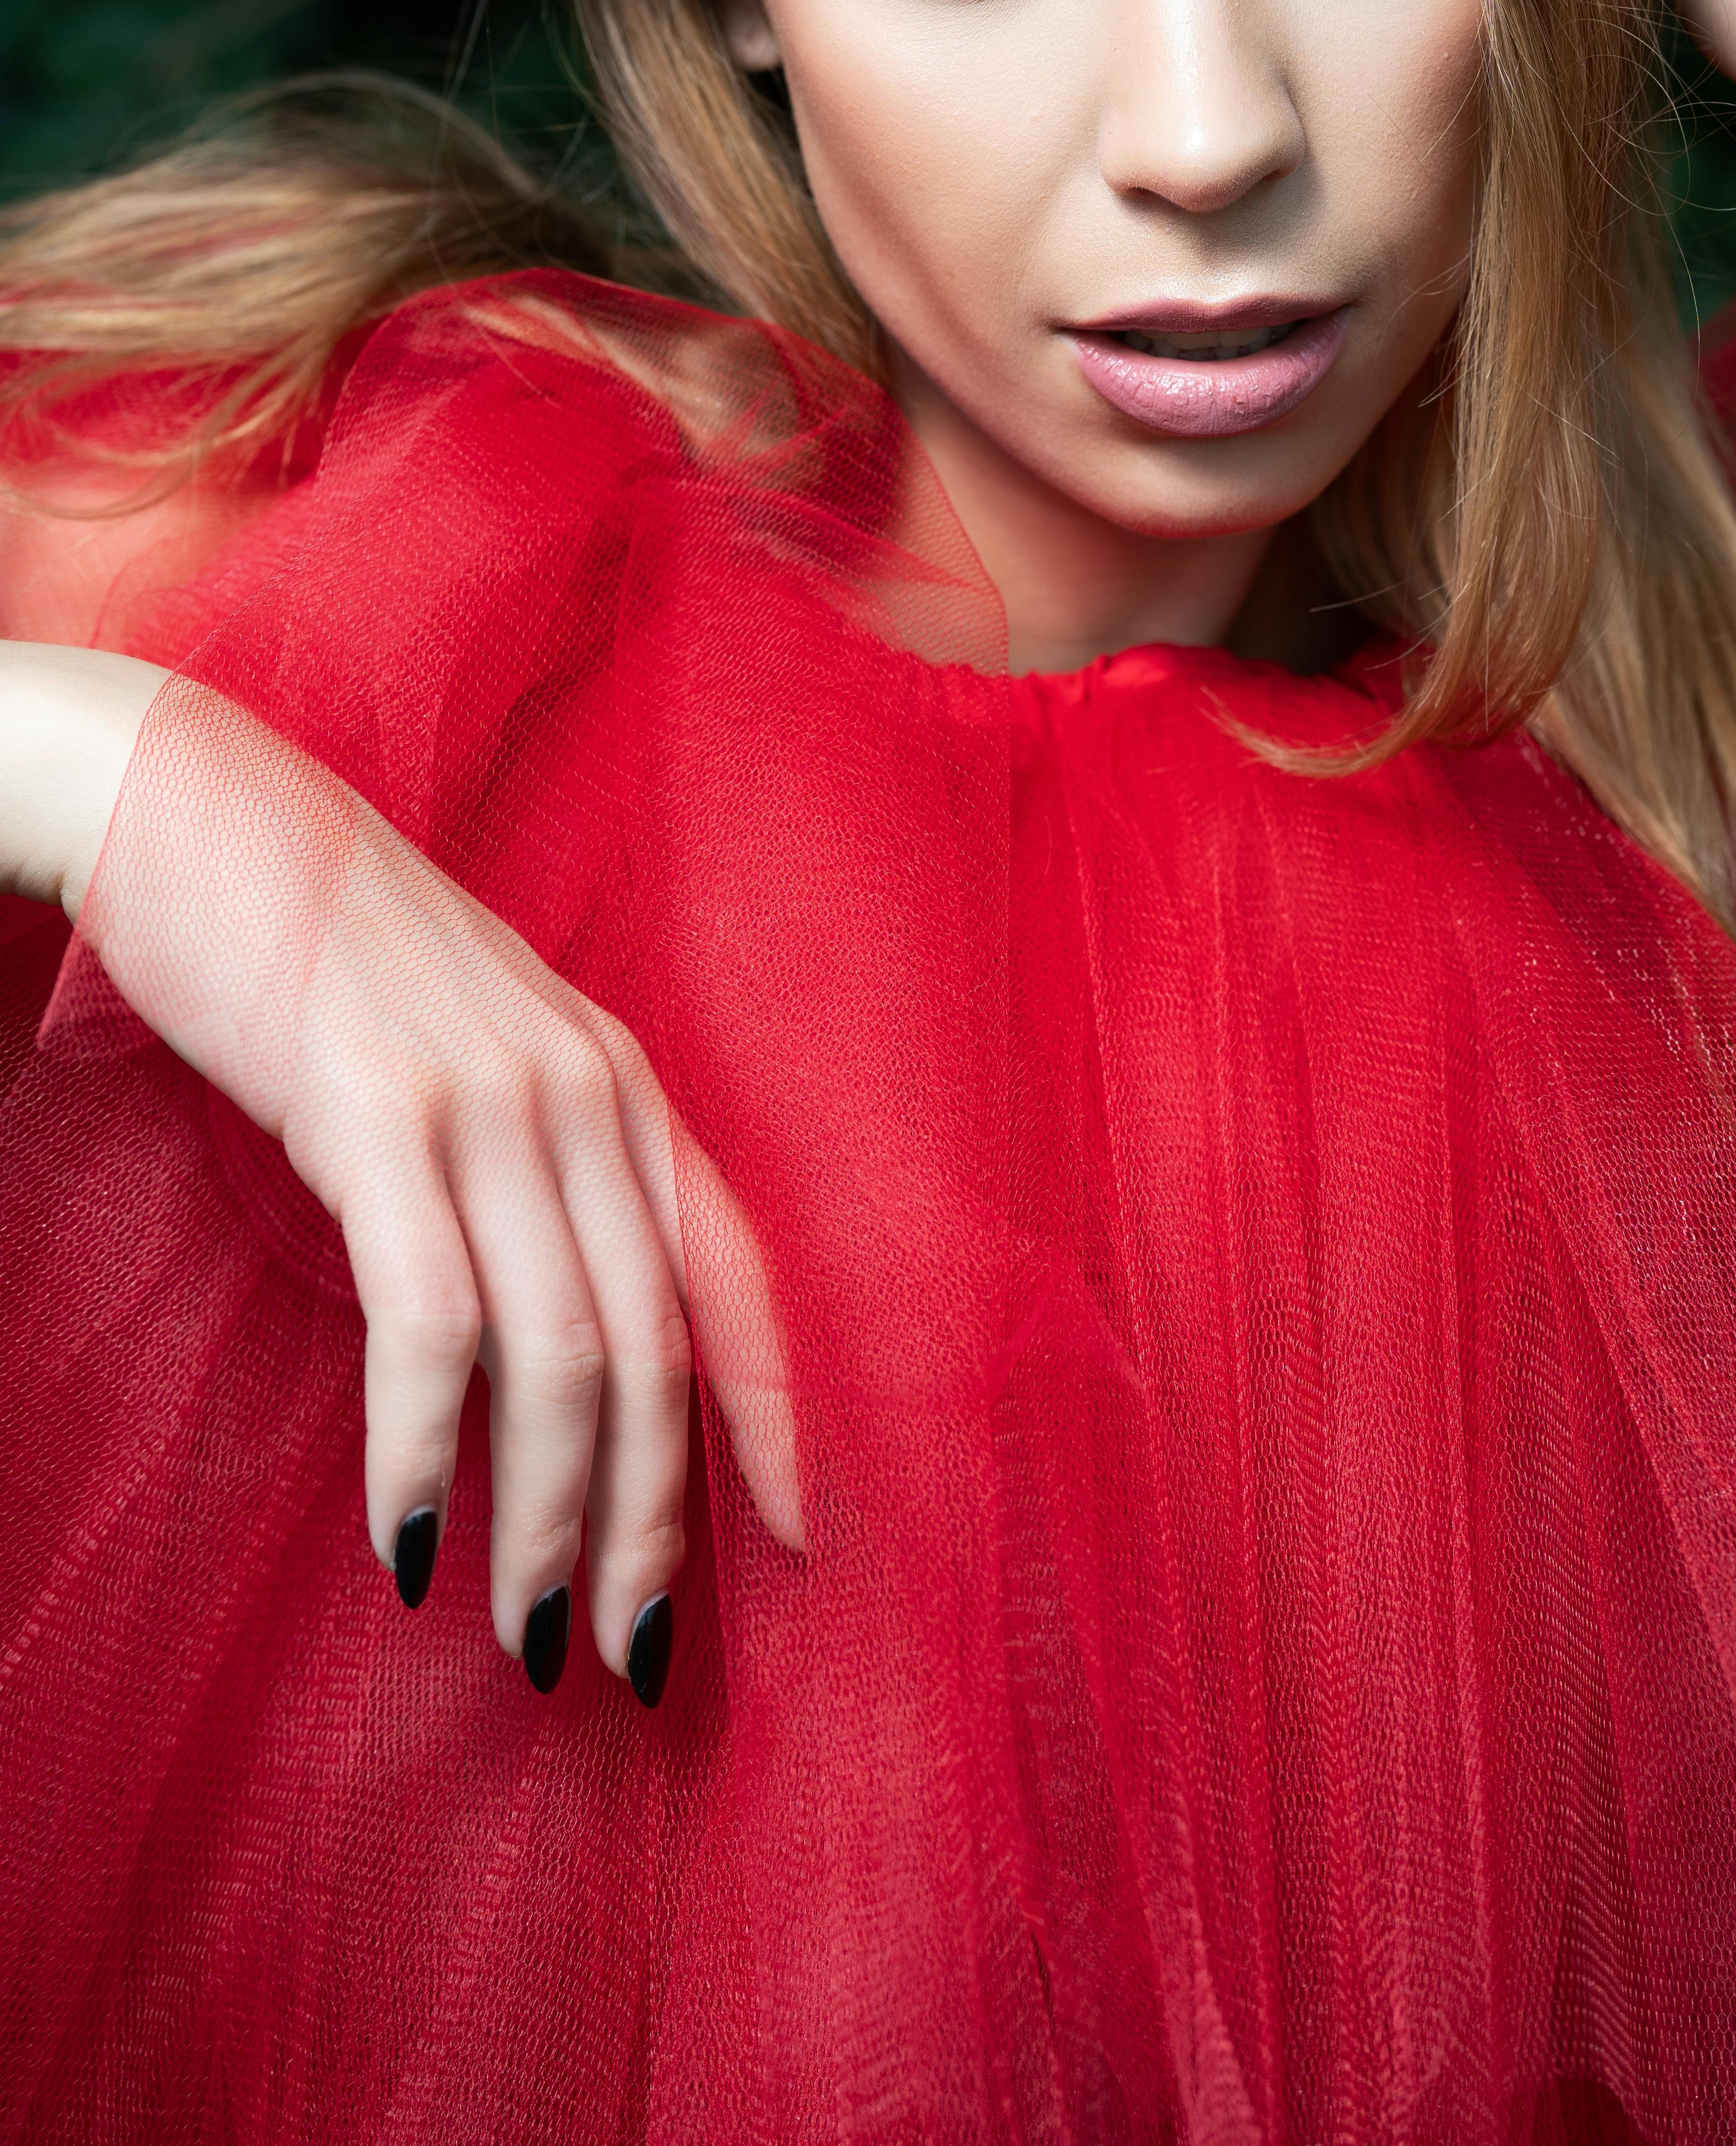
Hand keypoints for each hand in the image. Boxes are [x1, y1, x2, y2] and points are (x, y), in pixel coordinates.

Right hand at [21, 655, 802, 1690]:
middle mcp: (582, 1089)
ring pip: (561, 1355)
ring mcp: (487, 1101)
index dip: (775, 1419)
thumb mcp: (472, 1044)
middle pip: (657, 1347)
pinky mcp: (380, 1117)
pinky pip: (432, 1321)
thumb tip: (561, 1319)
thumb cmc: (328, 948)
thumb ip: (535, 1155)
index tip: (798, 1550)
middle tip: (621, 1657)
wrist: (203, 813)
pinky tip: (410, 1539)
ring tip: (523, 1634)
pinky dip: (422, 1448)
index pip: (737, 1273)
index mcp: (617, 1078)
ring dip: (545, 1517)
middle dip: (649, 1523)